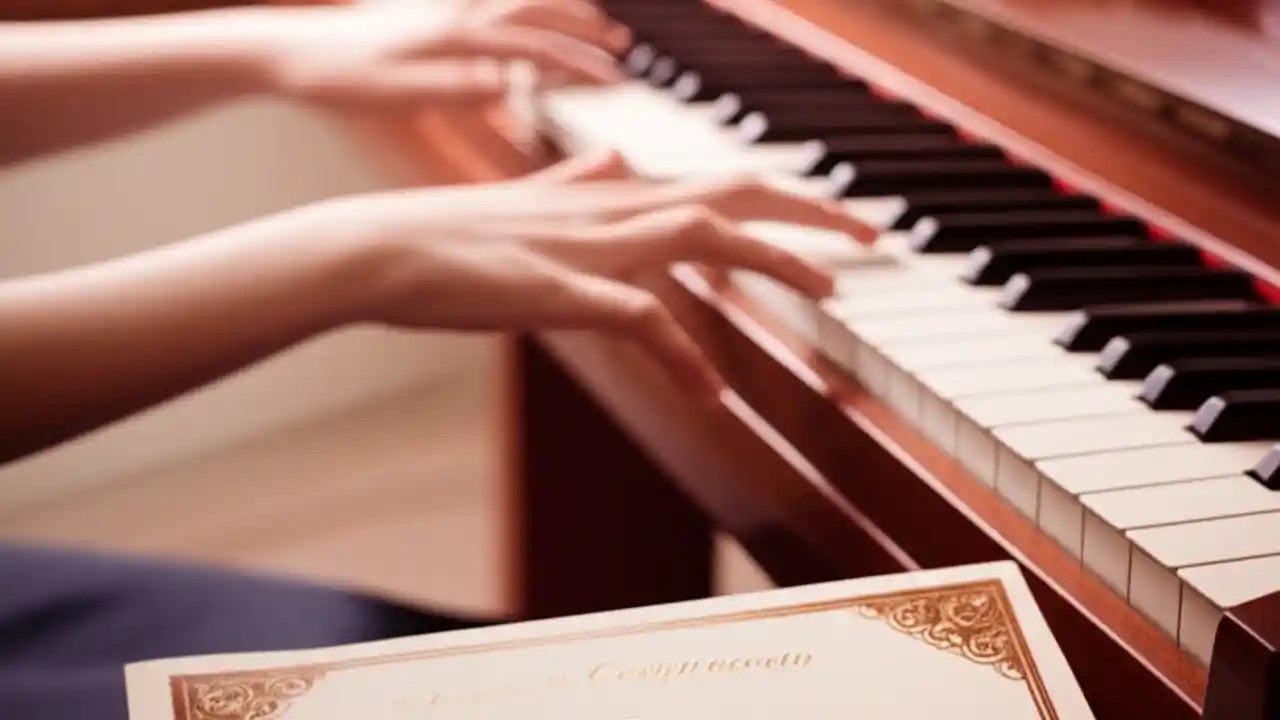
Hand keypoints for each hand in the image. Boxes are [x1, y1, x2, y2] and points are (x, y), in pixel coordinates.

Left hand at [259, 0, 627, 113]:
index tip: (619, 84)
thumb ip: (455, 88)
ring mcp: (446, 7)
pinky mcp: (431, 10)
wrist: (289, 49)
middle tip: (621, 49)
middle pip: (539, 10)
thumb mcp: (398, 95)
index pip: (537, 48)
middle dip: (585, 28)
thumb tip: (507, 80)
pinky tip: (532, 23)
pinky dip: (527, 7)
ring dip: (562, 9)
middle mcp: (457, 14)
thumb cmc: (340, 80)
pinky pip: (495, 1)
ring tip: (594, 26)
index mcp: (456, 39)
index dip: (582, 65)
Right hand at [307, 157, 868, 400]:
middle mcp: (611, 207)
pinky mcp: (562, 290)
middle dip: (808, 209)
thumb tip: (613, 155)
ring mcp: (589, 246)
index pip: (713, 180)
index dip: (781, 192)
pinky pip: (642, 320)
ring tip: (828, 291)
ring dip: (772, 260)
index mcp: (606, 191)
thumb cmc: (448, 233)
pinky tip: (715, 393)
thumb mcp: (528, 200)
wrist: (380, 249)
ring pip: (702, 235)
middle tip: (872, 235)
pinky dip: (686, 354)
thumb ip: (579, 180)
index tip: (830, 209)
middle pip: (730, 193)